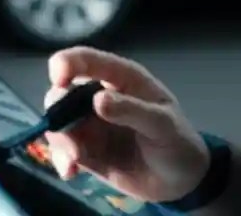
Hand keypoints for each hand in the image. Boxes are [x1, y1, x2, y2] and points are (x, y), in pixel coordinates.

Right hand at [43, 46, 209, 202]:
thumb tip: (97, 100)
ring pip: (59, 123)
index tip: (59, 78)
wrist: (182, 181)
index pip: (88, 60)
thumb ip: (131, 110)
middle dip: (58, 111)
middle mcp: (100, 97)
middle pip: (63, 92)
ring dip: (60, 140)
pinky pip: (63, 150)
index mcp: (121, 79)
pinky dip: (61, 159)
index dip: (67, 63)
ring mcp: (91, 125)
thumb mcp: (162, 124)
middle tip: (68, 133)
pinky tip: (71, 172)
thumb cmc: (177, 141)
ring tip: (75, 160)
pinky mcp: (87, 151)